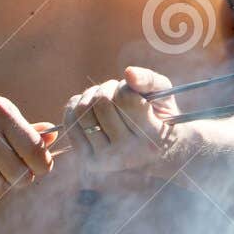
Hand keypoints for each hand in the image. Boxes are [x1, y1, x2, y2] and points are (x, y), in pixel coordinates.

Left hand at [59, 65, 181, 173]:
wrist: (155, 154)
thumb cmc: (160, 117)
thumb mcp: (164, 96)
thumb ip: (150, 81)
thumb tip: (129, 73)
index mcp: (151, 139)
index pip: (126, 99)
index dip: (126, 87)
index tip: (132, 91)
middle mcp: (127, 154)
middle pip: (102, 103)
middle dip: (108, 88)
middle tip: (117, 91)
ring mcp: (105, 160)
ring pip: (83, 111)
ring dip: (91, 95)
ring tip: (104, 98)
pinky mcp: (87, 160)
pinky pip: (70, 122)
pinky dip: (76, 106)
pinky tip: (90, 107)